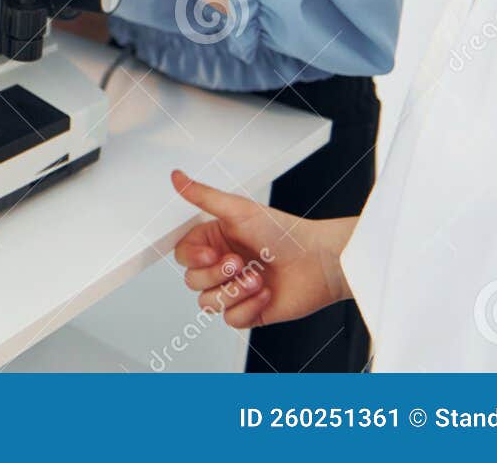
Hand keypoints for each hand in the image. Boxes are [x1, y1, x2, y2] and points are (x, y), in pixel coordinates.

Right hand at [170, 171, 353, 328]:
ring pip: (208, 303)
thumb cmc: (285, 233)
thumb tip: (177, 177)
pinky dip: (247, 307)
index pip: (183, 255)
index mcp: (215, 241)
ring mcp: (235, 290)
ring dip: (234, 292)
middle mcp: (222, 266)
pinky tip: (265, 293)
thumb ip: (203, 196)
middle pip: (192, 280)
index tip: (211, 253)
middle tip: (240, 263)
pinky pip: (230, 319)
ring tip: (257, 278)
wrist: (320, 262)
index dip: (193, 258)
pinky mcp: (249, 311)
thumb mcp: (239, 209)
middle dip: (217, 274)